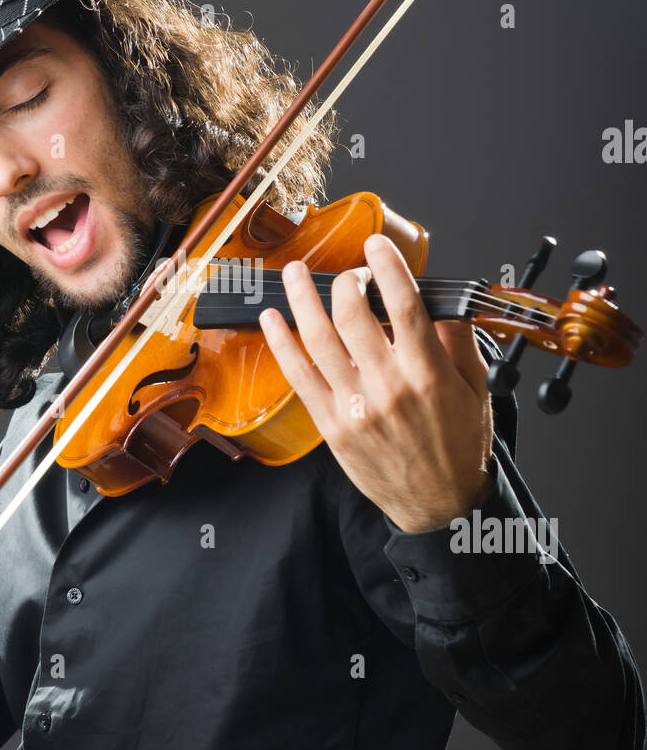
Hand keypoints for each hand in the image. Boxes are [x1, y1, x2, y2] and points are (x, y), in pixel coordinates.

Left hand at [258, 234, 493, 531]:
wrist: (439, 505)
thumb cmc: (457, 447)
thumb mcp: (476, 390)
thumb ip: (458, 342)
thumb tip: (442, 301)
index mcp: (428, 373)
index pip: (404, 307)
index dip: (387, 269)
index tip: (376, 244)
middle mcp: (389, 386)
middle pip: (355, 316)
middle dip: (346, 281)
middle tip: (346, 271)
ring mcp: (355, 406)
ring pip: (320, 339)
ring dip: (302, 299)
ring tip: (295, 274)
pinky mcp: (332, 425)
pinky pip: (300, 376)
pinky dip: (282, 344)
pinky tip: (272, 319)